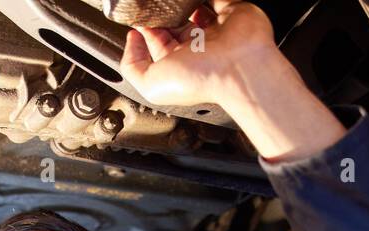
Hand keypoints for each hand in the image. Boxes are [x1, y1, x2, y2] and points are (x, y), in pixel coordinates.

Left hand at [118, 0, 277, 108]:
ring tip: (171, 2)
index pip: (158, 42)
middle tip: (153, 7)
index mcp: (180, 64)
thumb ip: (133, 66)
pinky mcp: (231, 11)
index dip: (146, 29)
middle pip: (173, 24)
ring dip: (181, 4)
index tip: (139, 20)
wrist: (236, 68)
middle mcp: (198, 48)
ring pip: (193, 9)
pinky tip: (190, 0)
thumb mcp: (150, 85)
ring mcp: (215, 29)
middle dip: (161, 14)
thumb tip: (132, 42)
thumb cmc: (200, 80)